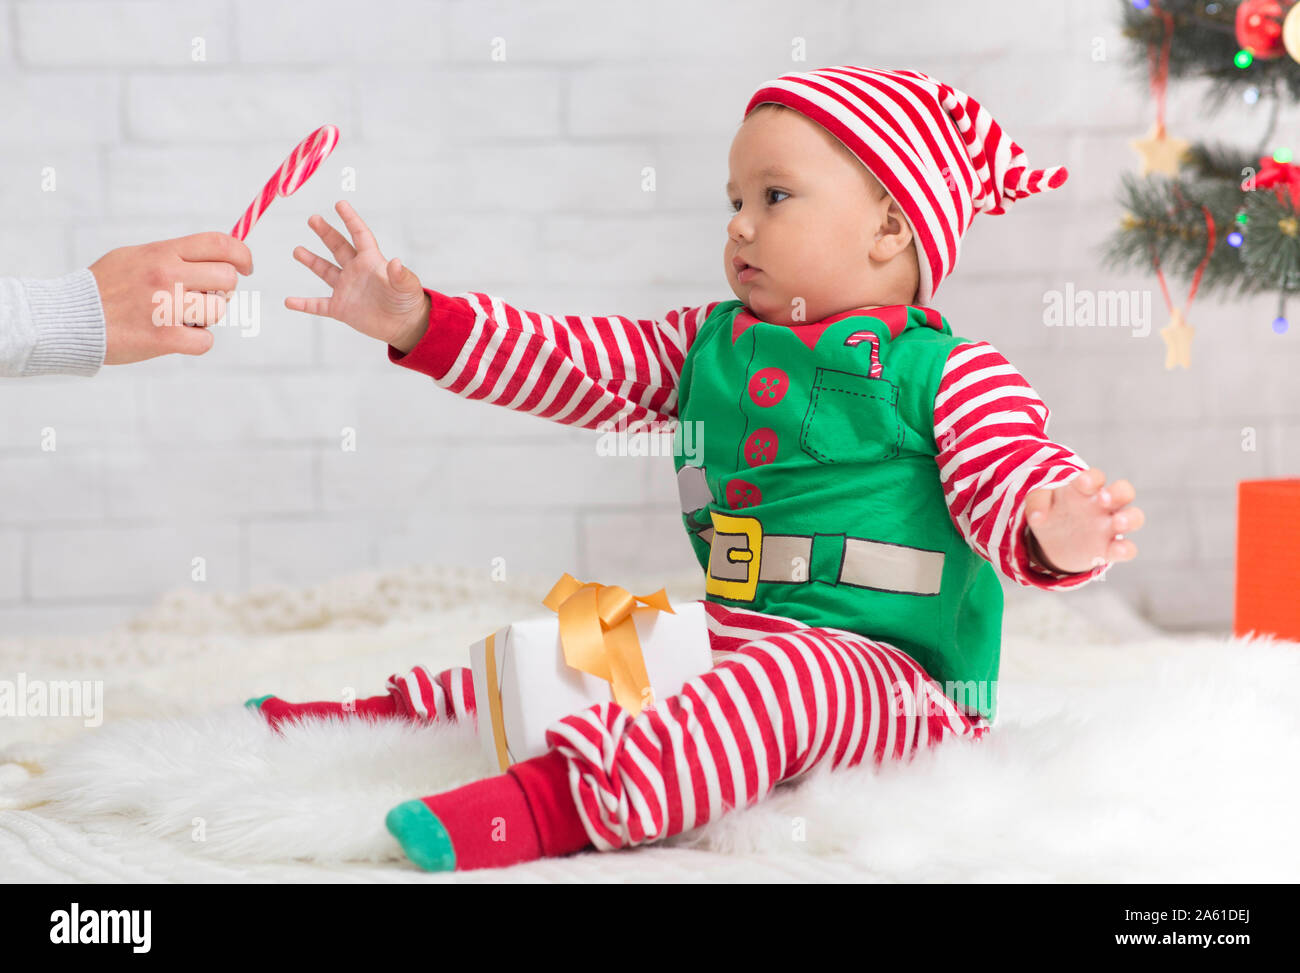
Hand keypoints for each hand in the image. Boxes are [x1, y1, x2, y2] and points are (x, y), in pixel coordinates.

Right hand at [90, 231, 252, 363]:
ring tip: (179, 317)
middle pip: (227, 278)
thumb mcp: (135, 257)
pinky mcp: (164, 337)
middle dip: (222, 291)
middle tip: (201, 298)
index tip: (246, 267)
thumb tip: (213, 254)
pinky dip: (196, 342)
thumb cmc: (104, 288)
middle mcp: (167, 275)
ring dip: (206, 318)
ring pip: (219, 310)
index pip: (219, 243)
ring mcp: (166, 306)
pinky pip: (205, 341)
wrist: (68, 318)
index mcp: (162, 252)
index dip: (242, 254)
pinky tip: (175, 337)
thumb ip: (172, 255)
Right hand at [285, 200, 431, 351]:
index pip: (359, 234)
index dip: (350, 219)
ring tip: (297, 250)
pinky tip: (289, 301)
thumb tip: (396, 262)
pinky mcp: (341, 308)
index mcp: (371, 261)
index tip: (340, 203)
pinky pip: (318, 305)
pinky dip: (303, 304)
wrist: (404, 325)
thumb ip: (400, 275)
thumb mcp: (407, 286)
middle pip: (338, 247)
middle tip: (313, 218)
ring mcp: (346, 289)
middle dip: (326, 232)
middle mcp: (355, 271)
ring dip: (311, 261)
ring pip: (325, 271)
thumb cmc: (408, 301)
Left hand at [1023, 468, 1144, 573]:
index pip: (1096, 477)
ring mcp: (1110, 526)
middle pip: (1125, 491)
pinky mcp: (1110, 549)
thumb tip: (1037, 517)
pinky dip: (1126, 549)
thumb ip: (1037, 503)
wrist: (1054, 542)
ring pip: (1134, 517)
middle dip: (1118, 493)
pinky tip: (1116, 551)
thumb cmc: (1052, 512)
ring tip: (1117, 522)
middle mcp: (1104, 505)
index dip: (1092, 478)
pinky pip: (1128, 548)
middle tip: (1103, 498)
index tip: (1082, 482)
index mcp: (1085, 489)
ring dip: (1130, 518)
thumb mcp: (1039, 503)